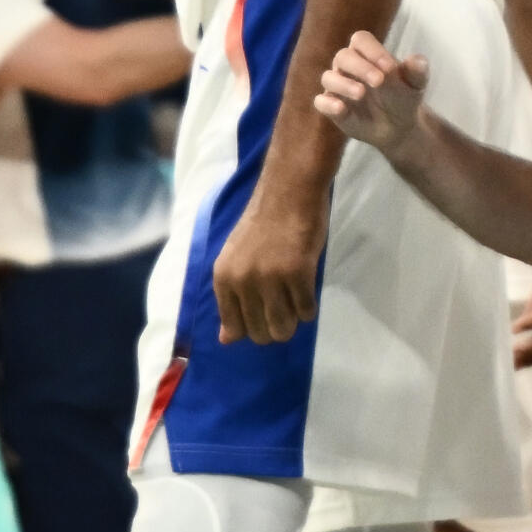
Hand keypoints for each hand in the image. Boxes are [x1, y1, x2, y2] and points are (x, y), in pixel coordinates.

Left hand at [210, 185, 326, 345]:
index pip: (234, 327)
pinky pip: (306, 311)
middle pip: (260, 333)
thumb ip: (231, 299)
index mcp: (224, 277)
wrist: (288, 191)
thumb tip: (226, 340)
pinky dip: (308, 307)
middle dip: (274, 327)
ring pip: (283, 328)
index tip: (263, 313)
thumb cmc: (263, 224)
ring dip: (292, 321)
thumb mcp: (235, 260)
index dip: (252, 327)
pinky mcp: (298, 274)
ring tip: (295, 300)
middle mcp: (243, 281)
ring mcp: (270, 278)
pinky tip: (306, 288)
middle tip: (283, 305)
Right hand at [313, 29, 431, 160]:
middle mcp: (348, 67)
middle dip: (360, 67)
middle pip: (343, 56)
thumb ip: (417, 71)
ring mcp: (338, 87)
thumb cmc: (403, 98)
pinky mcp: (331, 107)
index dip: (373, 50)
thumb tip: (418, 60)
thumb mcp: (415, 85)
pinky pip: (321, 102)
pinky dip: (327, 104)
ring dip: (343, 84)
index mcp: (367, 54)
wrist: (398, 127)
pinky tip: (341, 108)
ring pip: (328, 77)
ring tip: (361, 94)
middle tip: (379, 81)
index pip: (361, 40)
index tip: (390, 68)